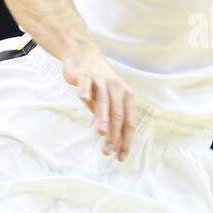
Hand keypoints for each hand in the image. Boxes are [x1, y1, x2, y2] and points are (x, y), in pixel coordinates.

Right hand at [62, 39, 136, 159]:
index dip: (126, 140)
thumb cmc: (98, 83)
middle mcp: (117, 88)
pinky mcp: (86, 75)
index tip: (121, 156)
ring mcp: (101, 81)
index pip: (129, 122)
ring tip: (101, 133)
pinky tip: (83, 99)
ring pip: (104, 101)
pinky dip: (85, 91)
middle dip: (114, 135)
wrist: (85, 56)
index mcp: (126, 96)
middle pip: (118, 115)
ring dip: (103, 118)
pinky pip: (86, 84)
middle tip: (108, 151)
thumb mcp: (108, 101)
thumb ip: (110, 118)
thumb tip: (113, 142)